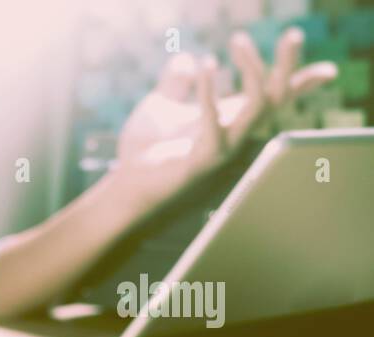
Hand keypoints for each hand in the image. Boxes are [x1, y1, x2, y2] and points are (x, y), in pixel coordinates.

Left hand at [115, 28, 335, 209]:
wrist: (124, 186)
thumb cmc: (146, 151)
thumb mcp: (161, 106)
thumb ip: (176, 82)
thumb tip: (186, 57)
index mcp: (231, 118)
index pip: (275, 99)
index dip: (302, 84)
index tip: (328, 71)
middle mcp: (234, 132)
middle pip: (277, 97)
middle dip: (290, 66)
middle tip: (292, 33)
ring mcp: (223, 147)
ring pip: (258, 106)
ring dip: (254, 70)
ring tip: (238, 39)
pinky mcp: (202, 159)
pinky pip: (214, 121)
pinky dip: (209, 89)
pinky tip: (202, 63)